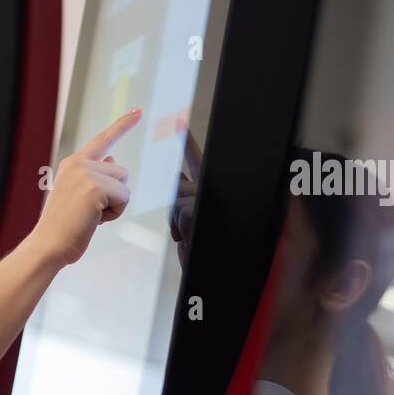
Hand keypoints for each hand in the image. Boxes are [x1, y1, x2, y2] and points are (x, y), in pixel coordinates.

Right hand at [33, 108, 141, 266]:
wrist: (48, 244)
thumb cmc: (64, 226)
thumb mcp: (79, 196)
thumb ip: (96, 175)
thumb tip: (113, 159)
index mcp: (72, 163)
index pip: (103, 139)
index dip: (122, 125)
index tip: (138, 111)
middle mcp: (78, 163)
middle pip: (121, 171)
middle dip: (114, 195)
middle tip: (89, 211)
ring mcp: (86, 173)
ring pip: (124, 184)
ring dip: (115, 204)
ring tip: (90, 215)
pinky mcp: (94, 187)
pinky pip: (124, 197)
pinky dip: (115, 213)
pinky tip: (94, 219)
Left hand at [169, 122, 201, 267]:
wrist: (218, 271)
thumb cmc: (205, 250)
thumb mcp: (193, 222)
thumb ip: (186, 198)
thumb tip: (178, 177)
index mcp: (209, 192)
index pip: (196, 162)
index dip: (188, 142)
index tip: (179, 122)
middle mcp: (211, 191)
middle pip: (178, 187)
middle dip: (175, 210)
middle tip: (185, 230)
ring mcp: (208, 198)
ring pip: (175, 201)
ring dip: (177, 223)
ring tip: (191, 237)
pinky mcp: (202, 207)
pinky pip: (179, 212)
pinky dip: (181, 228)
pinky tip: (191, 237)